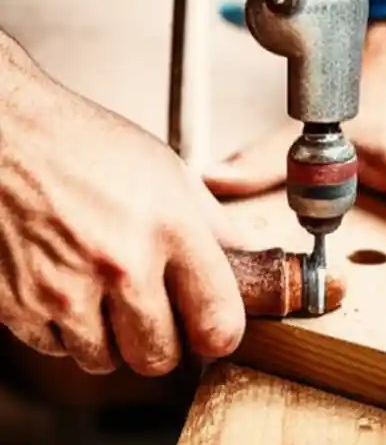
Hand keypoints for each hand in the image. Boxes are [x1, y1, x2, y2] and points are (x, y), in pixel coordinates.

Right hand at [0, 40, 244, 375]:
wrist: (5, 136)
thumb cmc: (83, 147)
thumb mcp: (168, 173)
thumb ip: (213, 223)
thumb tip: (250, 255)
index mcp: (170, 229)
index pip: (218, 320)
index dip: (220, 333)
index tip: (214, 329)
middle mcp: (120, 264)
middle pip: (160, 356)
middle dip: (163, 342)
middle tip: (158, 316)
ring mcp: (66, 288)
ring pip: (106, 360)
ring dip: (112, 340)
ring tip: (108, 297)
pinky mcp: (19, 304)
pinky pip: (57, 349)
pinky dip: (66, 331)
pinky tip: (69, 290)